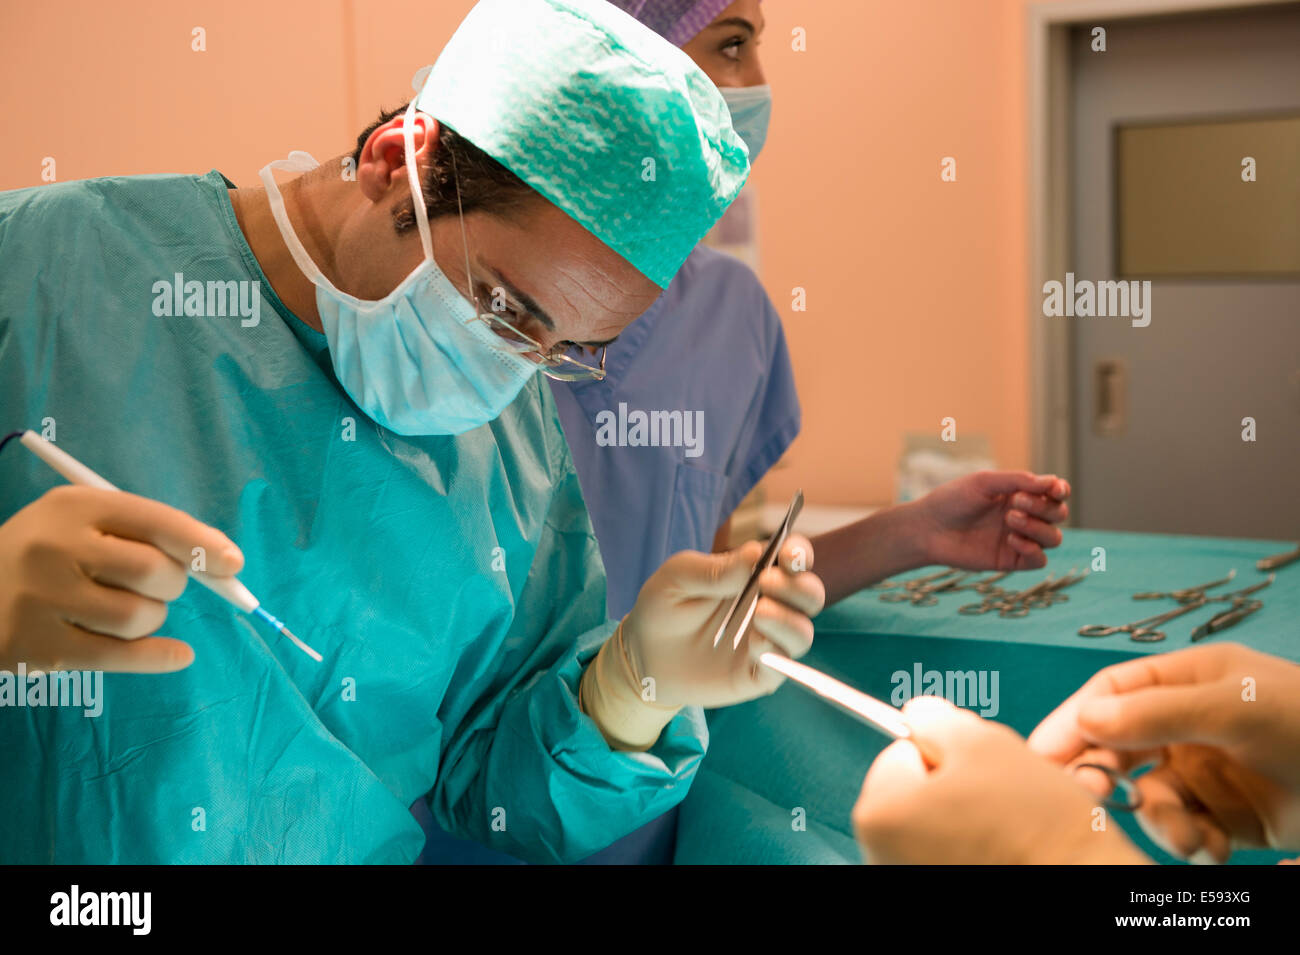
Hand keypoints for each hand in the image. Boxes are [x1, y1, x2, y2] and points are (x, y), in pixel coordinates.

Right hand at [0, 486, 243, 672]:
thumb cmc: (46, 555)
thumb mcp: (81, 523)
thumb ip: (145, 533)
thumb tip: (222, 562)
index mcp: (74, 506)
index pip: (156, 521)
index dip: (202, 544)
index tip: (232, 563)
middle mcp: (55, 547)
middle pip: (155, 572)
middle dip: (174, 585)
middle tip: (159, 588)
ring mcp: (43, 599)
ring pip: (140, 617)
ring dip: (152, 619)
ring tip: (127, 612)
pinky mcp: (36, 646)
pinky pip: (120, 656)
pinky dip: (158, 657)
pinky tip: (177, 654)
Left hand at [622, 534, 824, 708]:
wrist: (643, 656)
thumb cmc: (662, 608)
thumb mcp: (677, 578)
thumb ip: (714, 569)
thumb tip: (754, 555)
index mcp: (756, 575)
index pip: (794, 559)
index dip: (799, 552)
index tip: (789, 553)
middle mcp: (770, 606)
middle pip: (810, 594)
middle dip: (799, 586)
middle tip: (766, 582)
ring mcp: (766, 641)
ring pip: (803, 631)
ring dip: (789, 619)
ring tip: (759, 612)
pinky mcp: (758, 674)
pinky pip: (783, 666)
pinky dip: (776, 653)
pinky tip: (755, 643)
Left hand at [852, 697, 1148, 863]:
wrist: (1081, 881)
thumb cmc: (1037, 826)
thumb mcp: (984, 745)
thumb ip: (938, 719)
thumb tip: (920, 714)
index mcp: (879, 813)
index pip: (902, 750)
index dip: (947, 749)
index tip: (980, 768)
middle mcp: (882, 852)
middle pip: (918, 788)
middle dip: (958, 781)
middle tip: (1002, 794)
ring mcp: (908, 873)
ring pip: (940, 819)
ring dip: (972, 811)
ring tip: (1011, 823)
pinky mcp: (940, 890)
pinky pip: (956, 849)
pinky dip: (980, 842)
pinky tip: (1009, 846)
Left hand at [911, 470, 1069, 570]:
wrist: (927, 528)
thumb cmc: (952, 500)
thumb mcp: (984, 482)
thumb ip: (1019, 480)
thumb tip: (1053, 481)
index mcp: (1020, 494)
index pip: (1055, 493)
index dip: (1061, 491)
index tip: (1054, 489)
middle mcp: (1024, 516)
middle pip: (1058, 514)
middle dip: (1044, 507)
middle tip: (1015, 503)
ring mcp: (1019, 539)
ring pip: (1053, 538)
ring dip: (1039, 528)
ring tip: (1011, 520)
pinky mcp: (1010, 560)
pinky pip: (1039, 560)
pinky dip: (1033, 549)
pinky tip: (1011, 539)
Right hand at [1029, 643, 1299, 860]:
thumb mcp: (1234, 707)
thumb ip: (1157, 711)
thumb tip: (1086, 716)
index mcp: (1188, 680)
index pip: (1112, 693)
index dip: (1074, 719)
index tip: (1044, 753)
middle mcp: (1190, 723)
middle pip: (1118, 745)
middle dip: (1105, 776)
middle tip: (1092, 800)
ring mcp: (1206, 769)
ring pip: (1149, 796)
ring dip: (1161, 820)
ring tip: (1190, 836)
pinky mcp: (1226, 814)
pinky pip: (1184, 828)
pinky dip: (1192, 842)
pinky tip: (1216, 846)